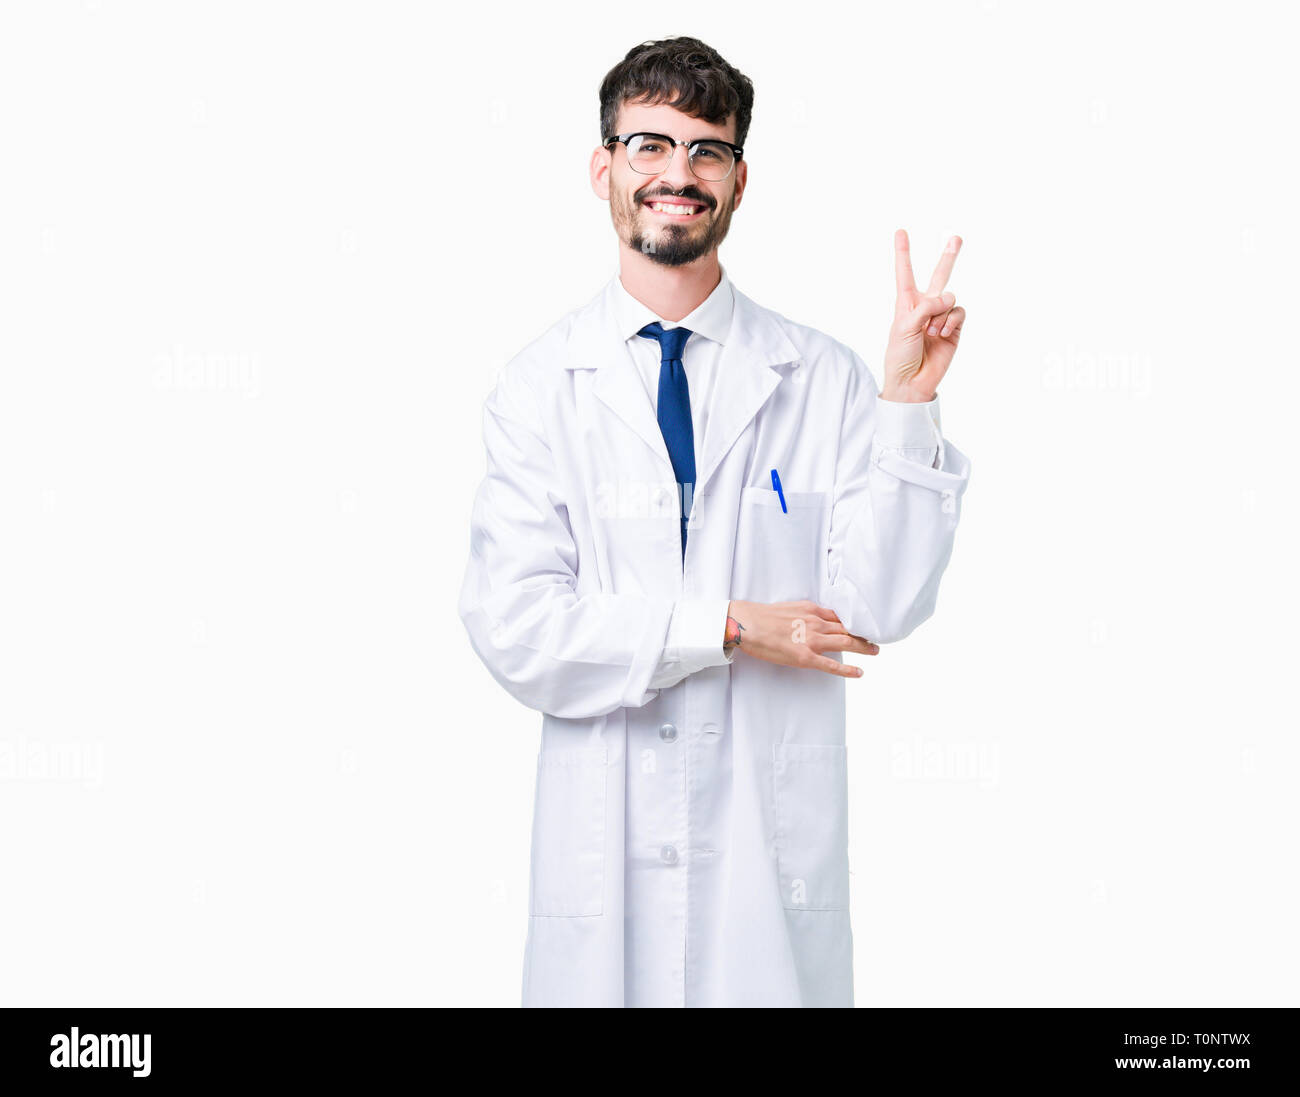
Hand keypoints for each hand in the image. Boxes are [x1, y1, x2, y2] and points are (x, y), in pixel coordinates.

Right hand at [725, 599, 877, 678]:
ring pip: (846, 643)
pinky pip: (831, 665)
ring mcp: (812, 640)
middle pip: (848, 629)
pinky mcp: (805, 657)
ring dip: (863, 647)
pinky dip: (848, 669)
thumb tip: (817, 618)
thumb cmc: (764, 616)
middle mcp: (817, 623)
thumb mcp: (791, 607)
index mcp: (813, 611)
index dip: (856, 621)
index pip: (841, 616)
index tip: (865, 626)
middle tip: (876, 640)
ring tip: (875, 651)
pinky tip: (860, 672)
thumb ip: (808, 614)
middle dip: (865, 634)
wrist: (747, 624)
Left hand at [881, 229, 965, 402]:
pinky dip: (950, 322)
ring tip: (929, 333)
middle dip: (949, 257)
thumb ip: (924, 307)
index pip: (905, 274)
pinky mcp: (955, 328)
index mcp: (906, 303)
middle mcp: (925, 306)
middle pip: (940, 276)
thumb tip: (948, 299)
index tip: (900, 232)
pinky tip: (941, 334)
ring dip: (939, 315)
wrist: (912, 381)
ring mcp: (941, 317)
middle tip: (957, 238)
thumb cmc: (900, 355)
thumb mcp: (904, 326)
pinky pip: (958, 313)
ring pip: (949, 299)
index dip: (904, 253)